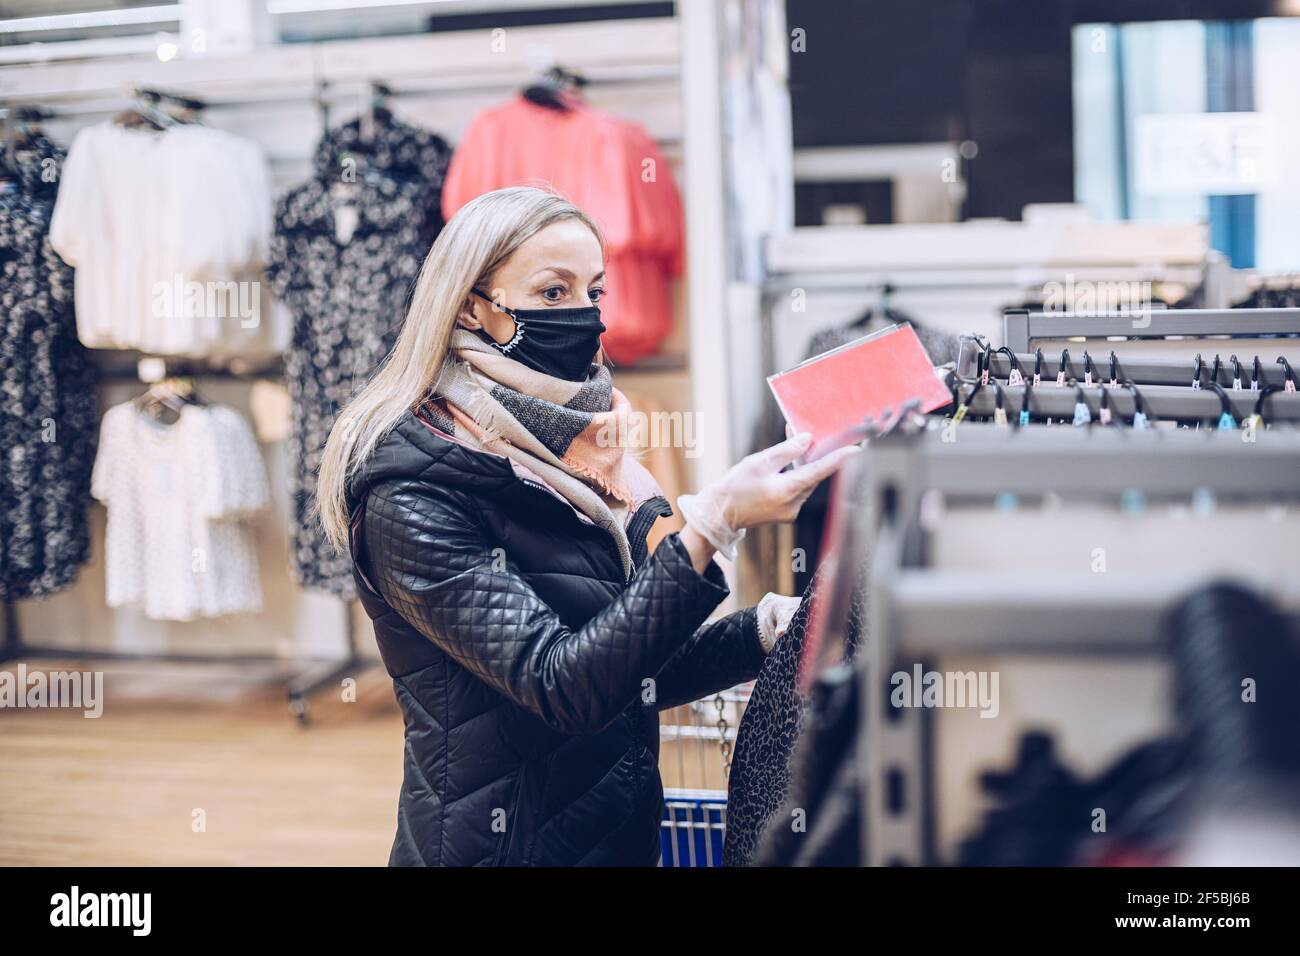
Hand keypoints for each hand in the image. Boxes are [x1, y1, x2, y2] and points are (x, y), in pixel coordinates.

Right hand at [714, 432, 861, 526]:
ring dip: (802, 466)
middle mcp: (793, 504)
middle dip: (812, 456)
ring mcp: (790, 512)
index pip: (819, 471)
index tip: (856, 450)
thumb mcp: (758, 461)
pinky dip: (794, 477)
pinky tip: (786, 467)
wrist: (719, 514)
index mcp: (786, 490)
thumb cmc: (734, 486)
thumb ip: (786, 451)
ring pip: (805, 483)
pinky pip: (797, 491)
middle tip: (809, 436)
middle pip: (812, 476)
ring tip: (793, 447)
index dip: (839, 459)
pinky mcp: (786, 514)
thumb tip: (807, 440)